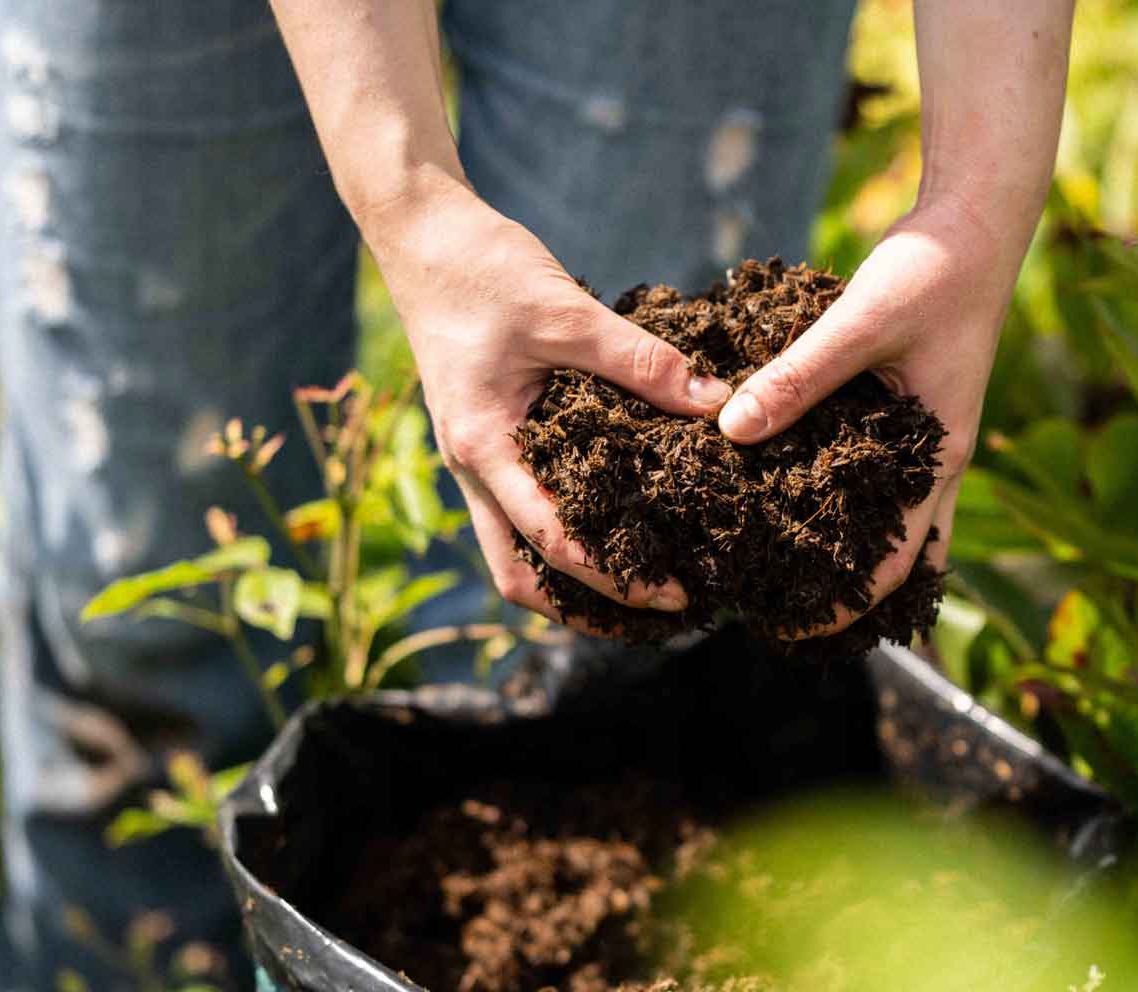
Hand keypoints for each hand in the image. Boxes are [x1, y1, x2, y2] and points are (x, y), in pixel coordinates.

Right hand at [361, 178, 731, 625]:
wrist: (420, 233)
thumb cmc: (482, 269)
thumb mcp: (566, 312)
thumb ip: (641, 361)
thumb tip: (717, 404)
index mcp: (485, 448)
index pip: (549, 543)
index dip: (612, 579)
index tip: (673, 594)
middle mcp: (473, 467)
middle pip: (517, 575)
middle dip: (582, 608)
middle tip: (658, 612)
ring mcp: (475, 457)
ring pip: (512, 549)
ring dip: (568, 581)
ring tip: (639, 584)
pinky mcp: (487, 438)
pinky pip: (520, 508)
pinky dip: (562, 531)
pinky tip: (615, 521)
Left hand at [715, 200, 1020, 635]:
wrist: (975, 225)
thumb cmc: (930, 272)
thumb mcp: (861, 324)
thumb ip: (799, 376)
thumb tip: (732, 431)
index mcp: (938, 457)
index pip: (899, 564)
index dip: (849, 605)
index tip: (791, 628)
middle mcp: (935, 460)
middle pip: (902, 557)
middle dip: (849, 594)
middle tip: (779, 616)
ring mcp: (923, 439)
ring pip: (893, 520)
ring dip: (848, 550)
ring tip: (778, 569)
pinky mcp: (905, 411)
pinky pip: (873, 472)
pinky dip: (840, 494)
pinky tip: (786, 491)